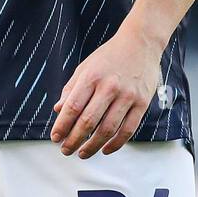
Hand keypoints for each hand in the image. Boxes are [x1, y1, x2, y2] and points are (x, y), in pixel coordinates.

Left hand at [50, 21, 162, 157]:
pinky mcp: (142, 103)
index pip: (72, 107)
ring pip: (108, 129)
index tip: (55, 138)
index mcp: (91, 77)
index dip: (62, 126)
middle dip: (74, 140)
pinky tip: (105, 149)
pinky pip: (128, 129)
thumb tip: (58, 111)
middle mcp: (109, 87)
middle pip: (88, 122)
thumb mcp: (85, 67)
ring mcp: (127, 96)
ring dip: (93, 146)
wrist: (140, 43)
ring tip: (83, 153)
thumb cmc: (109, 56)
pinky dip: (115, 144)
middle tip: (66, 150)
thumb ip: (71, 89)